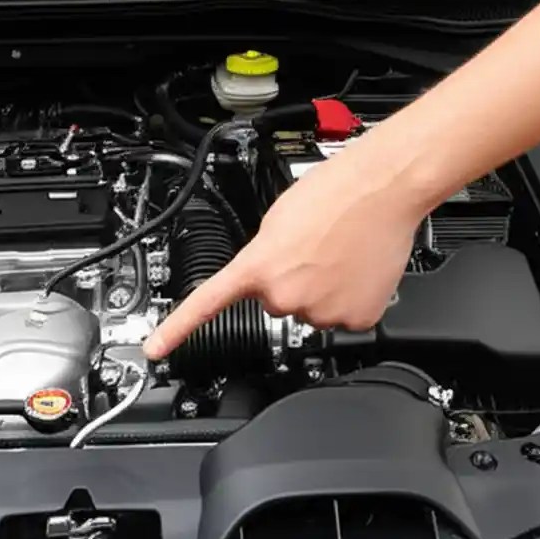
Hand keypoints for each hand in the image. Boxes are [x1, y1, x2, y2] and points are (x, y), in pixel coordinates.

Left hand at [142, 144, 428, 359]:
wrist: (383, 187)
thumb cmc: (334, 192)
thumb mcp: (277, 219)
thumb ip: (263, 256)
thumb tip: (270, 273)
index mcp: (258, 266)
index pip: (206, 304)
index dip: (177, 330)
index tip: (155, 350)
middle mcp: (284, 296)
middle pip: (277, 302)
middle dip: (290, 280)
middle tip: (313, 249)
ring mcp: (320, 312)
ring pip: (312, 309)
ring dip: (322, 287)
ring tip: (339, 253)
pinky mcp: (355, 319)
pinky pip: (344, 316)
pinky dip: (351, 297)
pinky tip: (357, 269)